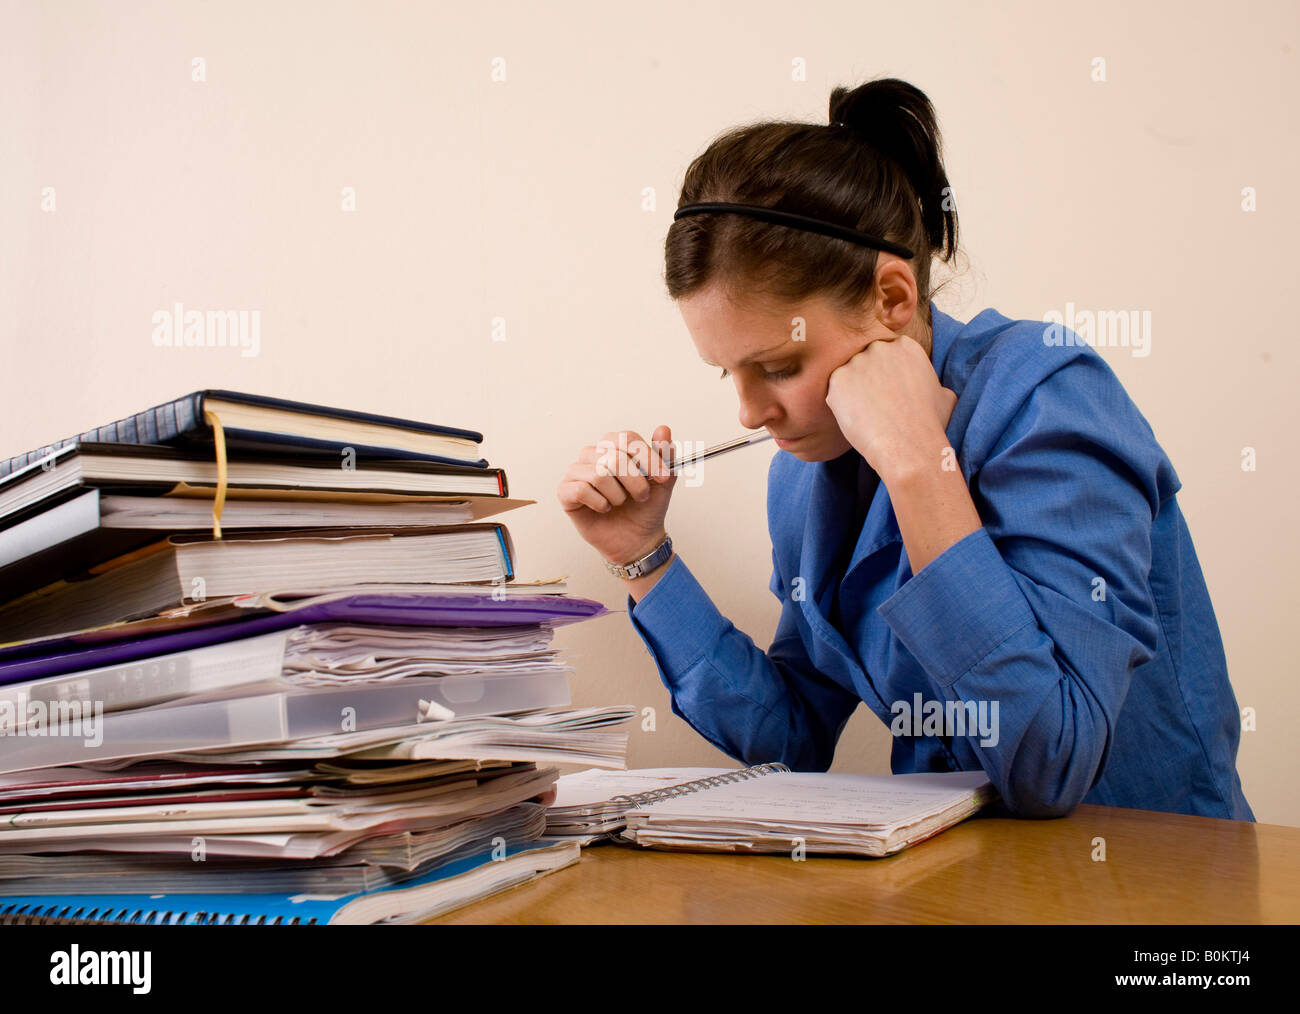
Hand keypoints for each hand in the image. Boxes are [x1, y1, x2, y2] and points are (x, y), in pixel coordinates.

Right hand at [556, 425, 677, 565]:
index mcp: (614, 446)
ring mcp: (577, 471)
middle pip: (614, 457)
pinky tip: (604, 508)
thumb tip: (663, 429)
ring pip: (599, 474)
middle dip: (635, 482)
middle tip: (642, 496)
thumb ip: (665, 455)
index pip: (628, 438)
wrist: (637, 539)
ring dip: (618, 495)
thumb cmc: (645, 508)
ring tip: (620, 503)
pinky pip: (582, 490)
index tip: (663, 478)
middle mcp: (593, 454)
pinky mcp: (565, 491)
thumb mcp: (663, 481)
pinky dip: (601, 503)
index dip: (647, 458)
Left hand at [825, 333, 957, 478]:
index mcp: (906, 345)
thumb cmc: (930, 425)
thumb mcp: (945, 396)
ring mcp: (857, 361)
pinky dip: (841, 406)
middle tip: (876, 407)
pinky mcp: (838, 379)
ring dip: (853, 394)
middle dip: (867, 381)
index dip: (886, 377)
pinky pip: (835, 391)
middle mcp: (880, 347)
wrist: (908, 445)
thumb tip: (935, 389)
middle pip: (865, 361)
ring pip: (848, 376)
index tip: (890, 395)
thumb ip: (934, 383)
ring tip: (868, 415)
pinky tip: (857, 419)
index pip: (886, 355)